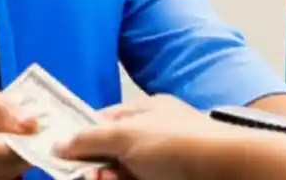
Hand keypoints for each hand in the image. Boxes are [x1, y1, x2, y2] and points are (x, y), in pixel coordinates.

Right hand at [0, 69, 38, 179]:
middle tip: (18, 119)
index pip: (8, 154)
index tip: (38, 124)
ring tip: (0, 128)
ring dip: (17, 153)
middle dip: (27, 144)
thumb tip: (34, 125)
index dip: (32, 142)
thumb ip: (0, 106)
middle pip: (14, 167)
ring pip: (12, 174)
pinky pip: (3, 177)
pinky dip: (7, 161)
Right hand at [56, 95, 235, 179]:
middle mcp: (153, 135)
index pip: (103, 121)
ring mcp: (162, 163)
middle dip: (94, 166)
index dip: (81, 137)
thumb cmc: (180, 143)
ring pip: (121, 173)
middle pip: (110, 153)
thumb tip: (59, 144)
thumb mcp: (126, 135)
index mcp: (145, 111)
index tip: (62, 154)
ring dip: (107, 178)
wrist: (226, 171)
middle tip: (89, 176)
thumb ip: (89, 138)